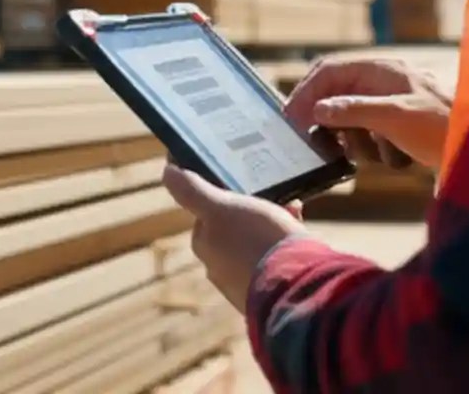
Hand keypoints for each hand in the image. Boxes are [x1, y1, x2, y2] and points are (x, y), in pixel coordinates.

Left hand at [162, 165, 306, 311]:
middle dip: (253, 215)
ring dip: (272, 230)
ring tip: (291, 213)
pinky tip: (302, 239)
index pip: (208, 216)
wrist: (295, 288)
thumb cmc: (256, 241)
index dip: (225, 199)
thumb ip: (192, 191)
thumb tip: (166, 173)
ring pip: (257, 247)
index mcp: (205, 247)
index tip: (245, 188)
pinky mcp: (271, 295)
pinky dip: (286, 249)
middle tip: (274, 199)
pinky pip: (276, 264)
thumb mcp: (222, 207)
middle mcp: (220, 270)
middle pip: (234, 232)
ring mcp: (246, 285)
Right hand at [285, 54, 451, 169]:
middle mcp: (384, 83)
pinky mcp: (400, 127)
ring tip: (365, 153)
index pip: (329, 70)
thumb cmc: (444, 125)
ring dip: (353, 139)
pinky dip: (372, 149)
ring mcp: (392, 104)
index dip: (306, 91)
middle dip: (328, 121)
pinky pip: (370, 134)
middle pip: (336, 95)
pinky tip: (391, 158)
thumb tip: (318, 110)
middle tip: (318, 143)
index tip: (291, 117)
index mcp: (381, 71)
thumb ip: (353, 111)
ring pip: (351, 118)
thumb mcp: (395, 117)